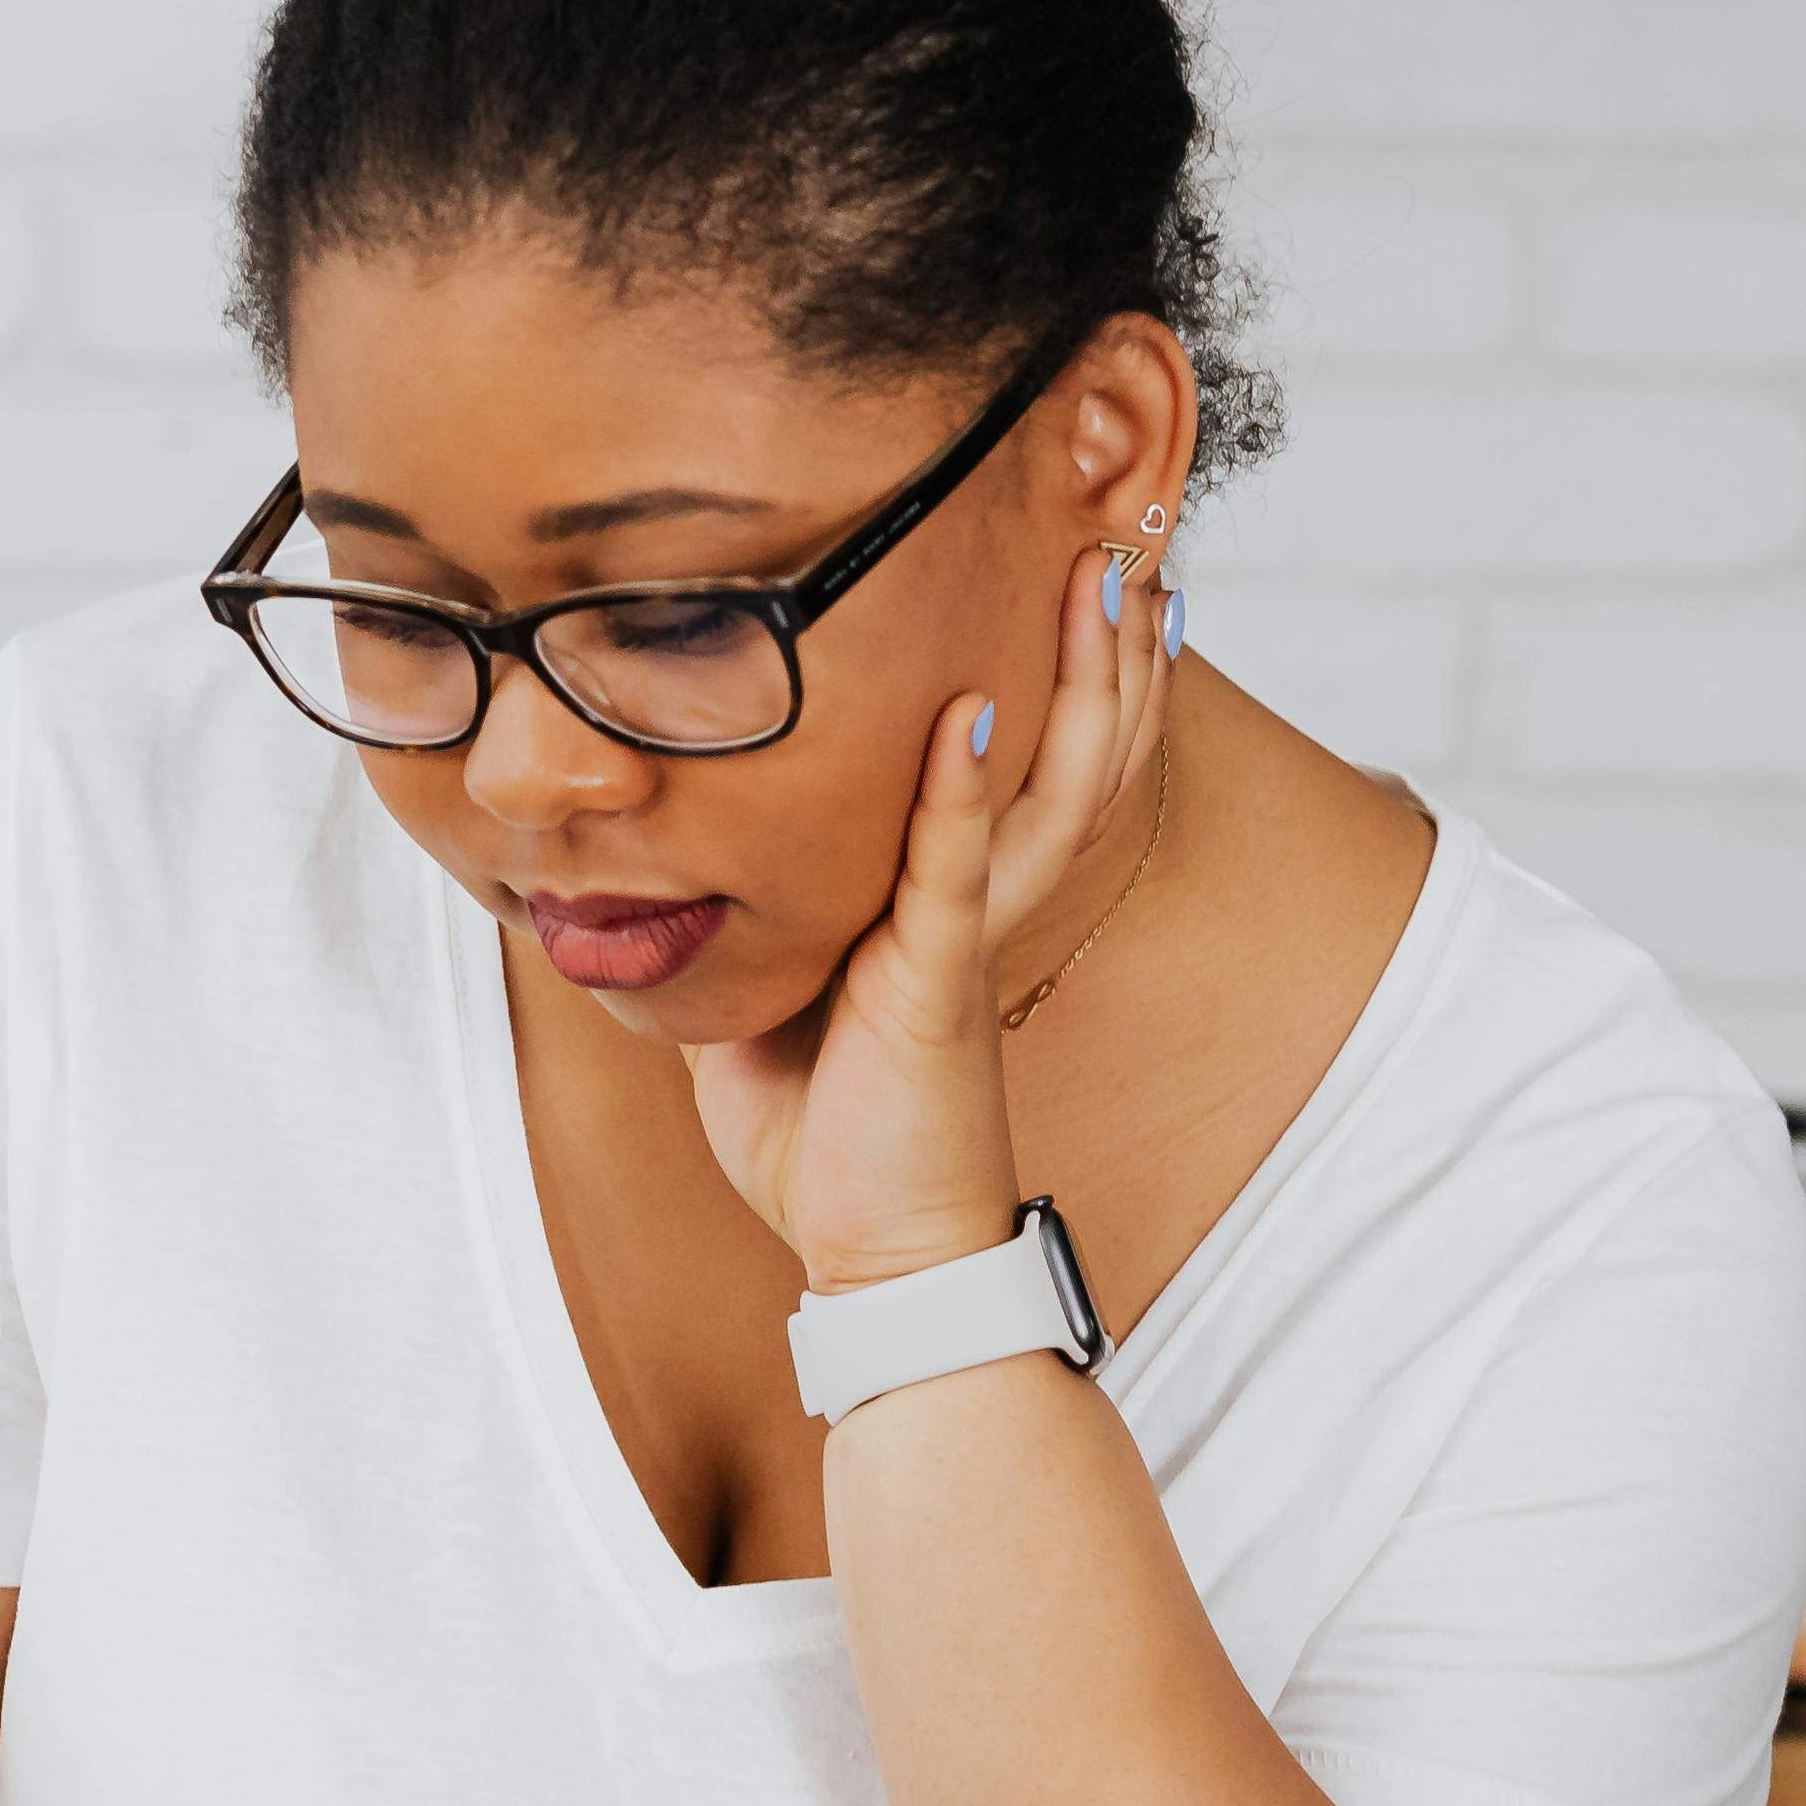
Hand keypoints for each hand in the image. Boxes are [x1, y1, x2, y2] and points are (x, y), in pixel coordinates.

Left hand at [691, 540, 1173, 1292]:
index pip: (1016, 763)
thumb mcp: (773, 1010)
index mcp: (943, 906)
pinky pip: (951, 867)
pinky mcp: (935, 982)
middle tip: (1130, 540)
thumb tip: (676, 877)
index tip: (1075, 577)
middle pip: (1069, 749)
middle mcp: (975, 906)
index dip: (1060, 674)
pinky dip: (956, 785)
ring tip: (1104, 581)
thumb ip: (753, 928)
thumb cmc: (833, 1152)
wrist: (876, 1264)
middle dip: (1106, 647)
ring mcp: (962, 940)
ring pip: (1047, 787)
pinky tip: (973, 703)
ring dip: (1080, 681)